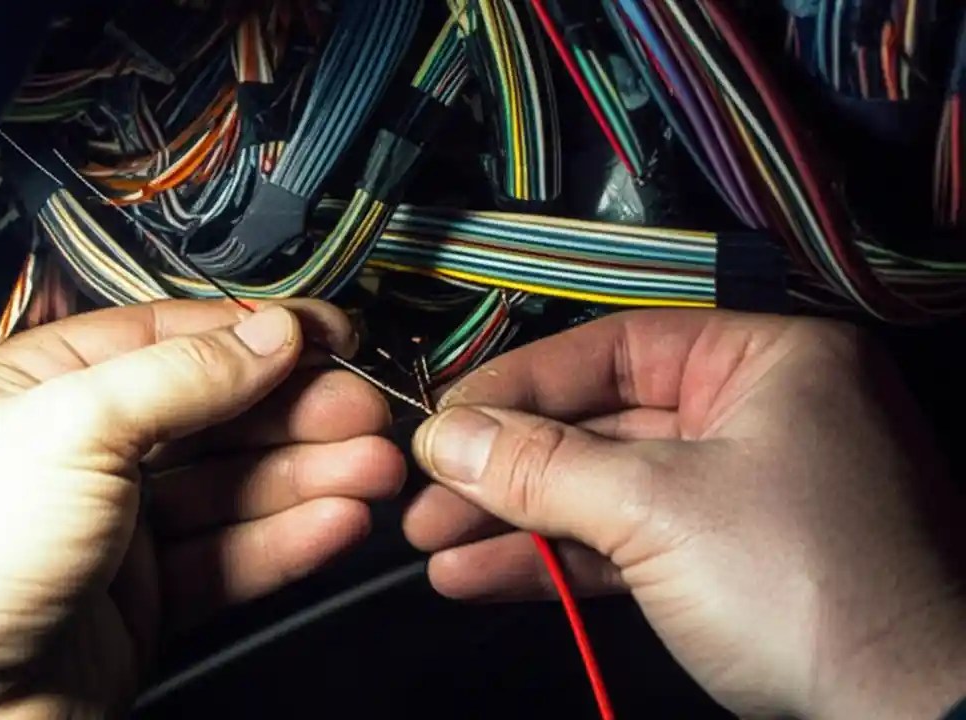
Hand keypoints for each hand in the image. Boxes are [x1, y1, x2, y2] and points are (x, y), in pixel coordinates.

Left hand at [0, 300, 404, 718]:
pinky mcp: (138, 606)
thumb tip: (265, 334)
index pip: (163, 338)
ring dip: (305, 475)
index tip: (327, 334)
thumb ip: (180, 377)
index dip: (251, 334)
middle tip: (364, 407)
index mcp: (32, 388)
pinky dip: (285, 540)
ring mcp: (107, 535)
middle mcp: (70, 454)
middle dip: (293, 409)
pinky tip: (336, 520)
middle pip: (209, 415)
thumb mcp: (67, 428)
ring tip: (373, 466)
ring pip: (227, 491)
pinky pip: (226, 560)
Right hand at [404, 310, 965, 718]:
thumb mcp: (656, 508)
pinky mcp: (729, 564)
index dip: (519, 382)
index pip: (613, 348)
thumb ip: (540, 467)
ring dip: (516, 521)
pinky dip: (557, 561)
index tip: (445, 416)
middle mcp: (758, 415)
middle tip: (426, 490)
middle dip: (505, 466)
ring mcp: (744, 494)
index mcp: (769, 363)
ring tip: (437, 544)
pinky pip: (627, 546)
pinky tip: (481, 575)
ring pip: (605, 491)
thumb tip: (446, 438)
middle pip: (600, 424)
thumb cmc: (808, 585)